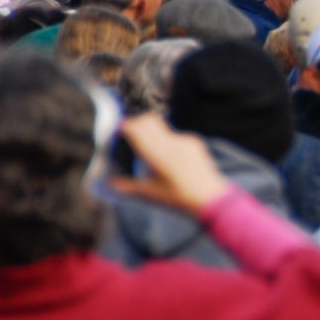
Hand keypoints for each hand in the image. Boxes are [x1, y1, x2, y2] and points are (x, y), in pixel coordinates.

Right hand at [110, 115, 230, 215]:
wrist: (209, 198)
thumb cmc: (178, 198)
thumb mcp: (149, 194)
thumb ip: (126, 187)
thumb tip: (110, 184)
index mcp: (157, 154)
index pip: (137, 129)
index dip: (125, 126)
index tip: (119, 130)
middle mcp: (171, 143)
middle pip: (149, 121)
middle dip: (137, 124)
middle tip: (130, 133)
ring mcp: (184, 140)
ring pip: (162, 128)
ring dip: (153, 133)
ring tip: (150, 150)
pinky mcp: (194, 142)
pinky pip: (176, 135)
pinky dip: (167, 141)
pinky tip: (169, 157)